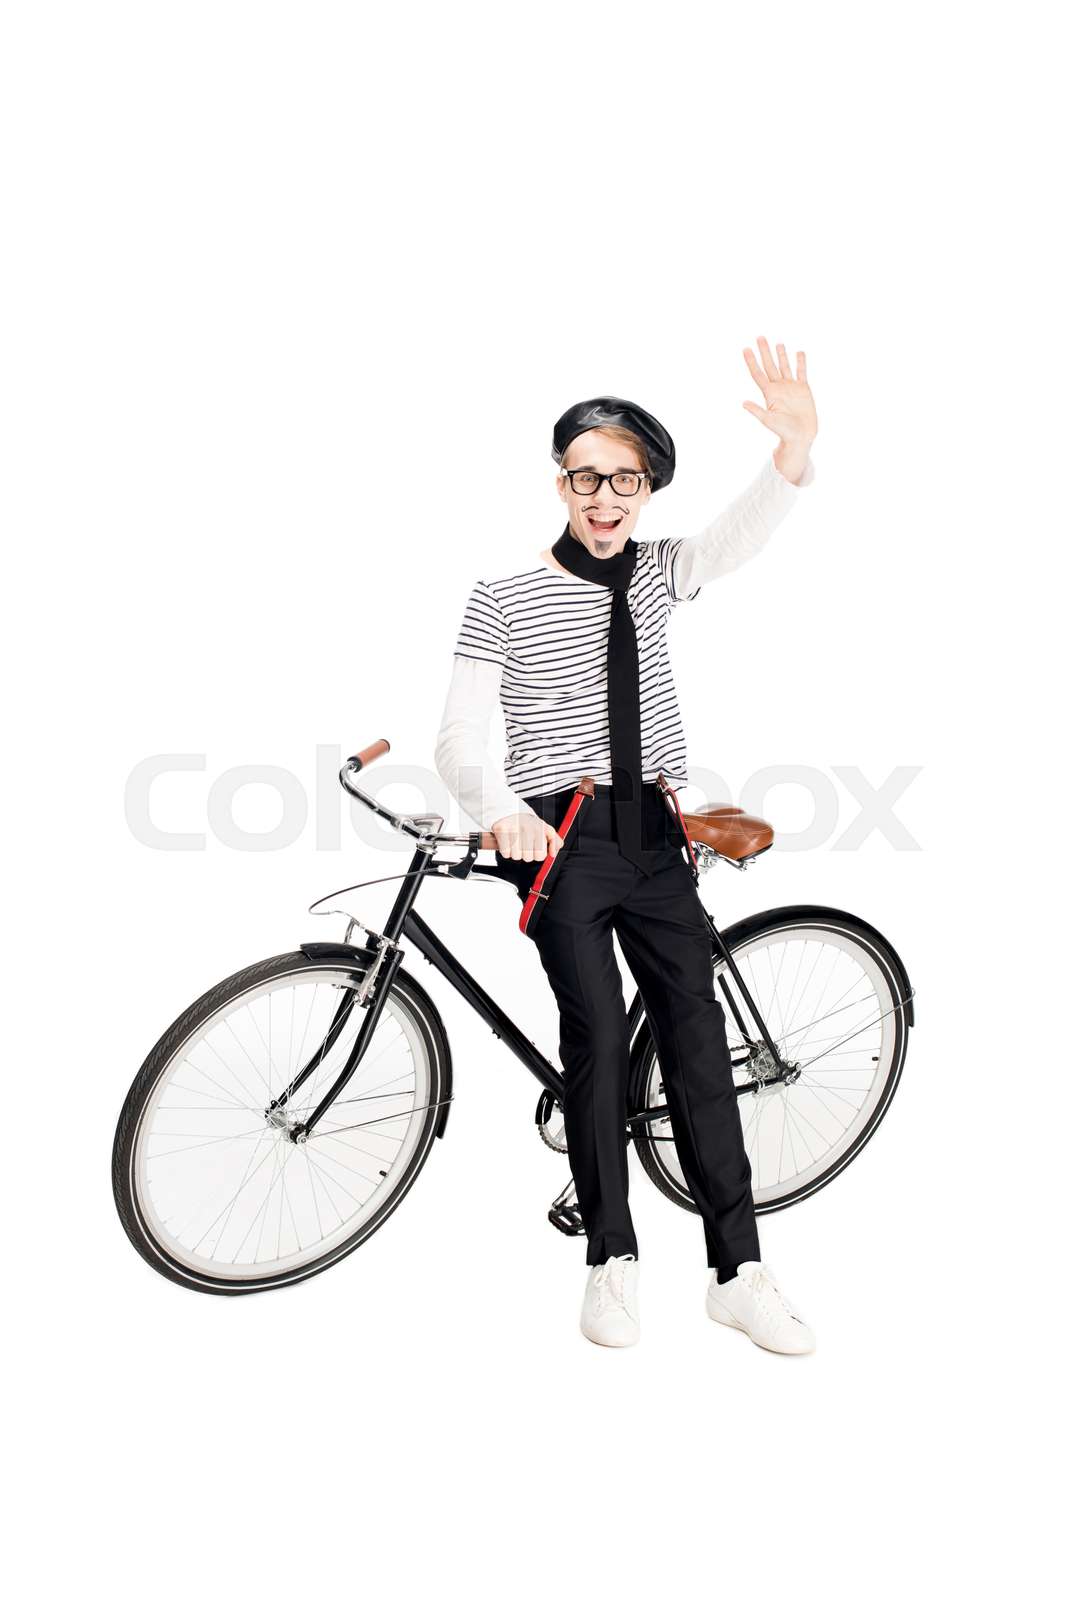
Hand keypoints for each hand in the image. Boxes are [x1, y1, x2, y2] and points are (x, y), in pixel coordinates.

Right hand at [491, 812, 562, 862]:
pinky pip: (505, 852)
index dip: (537, 854)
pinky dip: (505, 850)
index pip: (540, 855)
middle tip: (523, 844)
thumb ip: (555, 841)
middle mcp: (528, 828)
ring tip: (515, 842)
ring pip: (516, 856)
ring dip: (515, 852)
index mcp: (540, 828)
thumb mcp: (545, 829)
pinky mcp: (501, 829)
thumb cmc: (528, 823)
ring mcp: (514, 828)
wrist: (511, 809)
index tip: (534, 847)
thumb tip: (553, 854)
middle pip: (528, 858)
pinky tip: (508, 842)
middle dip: (525, 854)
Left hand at [741, 337, 817, 462]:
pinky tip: (798, 352)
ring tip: (778, 343)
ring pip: (784, 366)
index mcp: (769, 393)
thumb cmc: (783, 431)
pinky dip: (800, 362)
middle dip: (765, 352)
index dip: (751, 361)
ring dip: (781, 355)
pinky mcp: (803, 389)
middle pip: (770, 366)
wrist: (801, 436)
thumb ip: (757, 410)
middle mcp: (779, 387)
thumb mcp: (768, 421)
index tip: (745, 349)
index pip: (758, 374)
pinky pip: (801, 372)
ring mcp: (791, 387)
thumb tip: (743, 403)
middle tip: (760, 337)